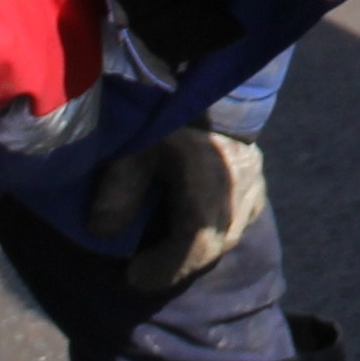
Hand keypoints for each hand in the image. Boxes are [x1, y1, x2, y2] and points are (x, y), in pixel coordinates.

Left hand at [82, 127, 266, 294]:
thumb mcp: (134, 147)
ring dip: (194, 251)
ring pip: (227, 236)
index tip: (132, 275)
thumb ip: (118, 188)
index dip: (165, 268)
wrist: (204, 85)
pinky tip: (189, 229)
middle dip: (176, 265)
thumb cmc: (165, 114)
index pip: (196, 243)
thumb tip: (102, 232)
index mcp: (211, 178)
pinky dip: (212, 233)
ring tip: (163, 253)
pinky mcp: (257, 185)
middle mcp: (240, 188)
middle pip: (212, 246)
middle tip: (144, 269)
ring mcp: (254, 187)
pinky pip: (238, 223)